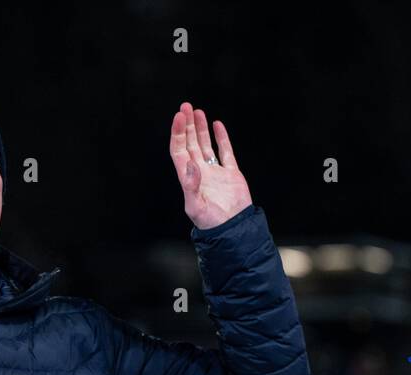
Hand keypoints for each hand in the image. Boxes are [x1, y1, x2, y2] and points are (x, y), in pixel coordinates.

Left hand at [168, 101, 252, 229]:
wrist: (233, 230)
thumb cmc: (211, 222)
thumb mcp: (195, 206)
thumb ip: (191, 185)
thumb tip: (191, 163)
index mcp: (188, 178)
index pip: (179, 150)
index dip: (177, 133)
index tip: (179, 116)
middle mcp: (200, 172)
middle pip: (190, 143)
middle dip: (187, 125)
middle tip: (186, 106)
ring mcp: (215, 172)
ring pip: (205, 145)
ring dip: (200, 129)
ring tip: (198, 112)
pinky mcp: (231, 174)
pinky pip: (225, 152)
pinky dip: (222, 138)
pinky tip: (217, 125)